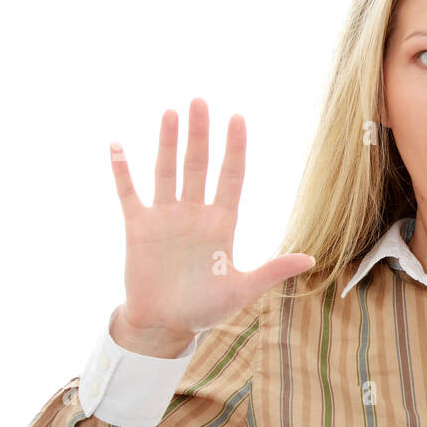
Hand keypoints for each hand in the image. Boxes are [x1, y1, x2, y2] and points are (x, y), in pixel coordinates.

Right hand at [109, 97, 314, 347]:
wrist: (165, 325)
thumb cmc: (205, 309)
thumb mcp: (242, 291)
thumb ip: (272, 271)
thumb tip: (310, 259)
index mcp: (222, 224)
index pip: (231, 177)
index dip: (234, 149)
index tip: (237, 118)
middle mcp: (195, 214)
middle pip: (199, 165)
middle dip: (200, 134)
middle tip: (200, 100)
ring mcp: (166, 218)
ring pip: (167, 171)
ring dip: (167, 142)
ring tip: (170, 112)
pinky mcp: (139, 228)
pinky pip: (129, 194)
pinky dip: (122, 171)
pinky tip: (117, 146)